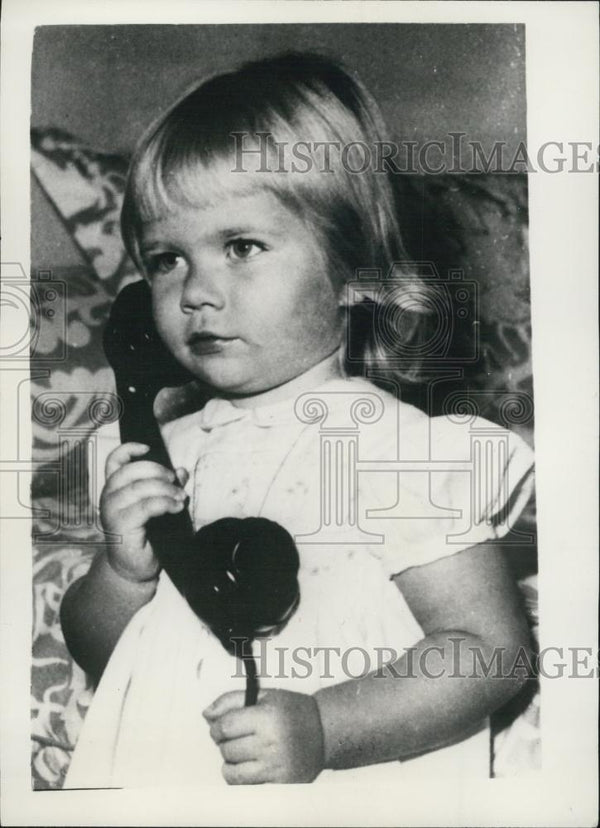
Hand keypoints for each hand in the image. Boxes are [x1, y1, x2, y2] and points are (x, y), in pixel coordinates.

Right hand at [100, 442, 188, 582]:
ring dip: (165, 489)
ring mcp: (112, 512)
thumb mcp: (158, 506)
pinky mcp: (120, 527)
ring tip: (180, 498)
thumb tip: (181, 471)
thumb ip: (166, 487)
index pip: (114, 461)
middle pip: (130, 471)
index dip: (129, 449)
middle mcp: (108, 497)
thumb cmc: (146, 535)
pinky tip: (176, 507)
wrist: (135, 567)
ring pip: (139, 488)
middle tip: (174, 480)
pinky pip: (145, 507)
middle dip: (157, 470)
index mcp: (114, 488)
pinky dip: (164, 503)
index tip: (148, 448)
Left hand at [203, 689, 324, 783]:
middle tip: (237, 737)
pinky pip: (246, 789)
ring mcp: (276, 768)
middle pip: (226, 750)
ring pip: (232, 773)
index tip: (220, 727)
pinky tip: (252, 766)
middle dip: (225, 743)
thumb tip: (206, 714)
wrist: (325, 732)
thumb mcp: (264, 696)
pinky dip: (242, 779)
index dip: (216, 727)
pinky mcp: (281, 785)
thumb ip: (232, 701)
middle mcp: (271, 744)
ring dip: (231, 763)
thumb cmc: (293, 711)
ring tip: (243, 753)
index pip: (224, 727)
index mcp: (267, 718)